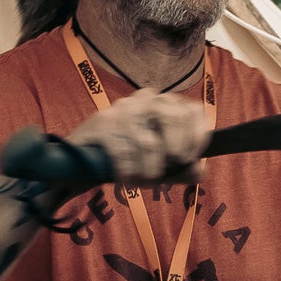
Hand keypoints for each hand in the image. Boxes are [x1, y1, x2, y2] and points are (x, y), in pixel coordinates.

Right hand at [72, 89, 212, 183]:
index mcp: (161, 103)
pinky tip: (125, 179)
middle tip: (166, 170)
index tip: (190, 159)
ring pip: (149, 142)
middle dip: (175, 151)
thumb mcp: (158, 165)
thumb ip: (181, 170)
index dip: (197, 137)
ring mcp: (121, 110)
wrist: (80, 160)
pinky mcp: (101, 124)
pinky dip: (128, 172)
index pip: (192, 110)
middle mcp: (143, 100)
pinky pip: (125, 152)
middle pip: (174, 119)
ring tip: (142, 181)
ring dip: (148, 170)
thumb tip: (200, 171)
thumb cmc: (126, 160)